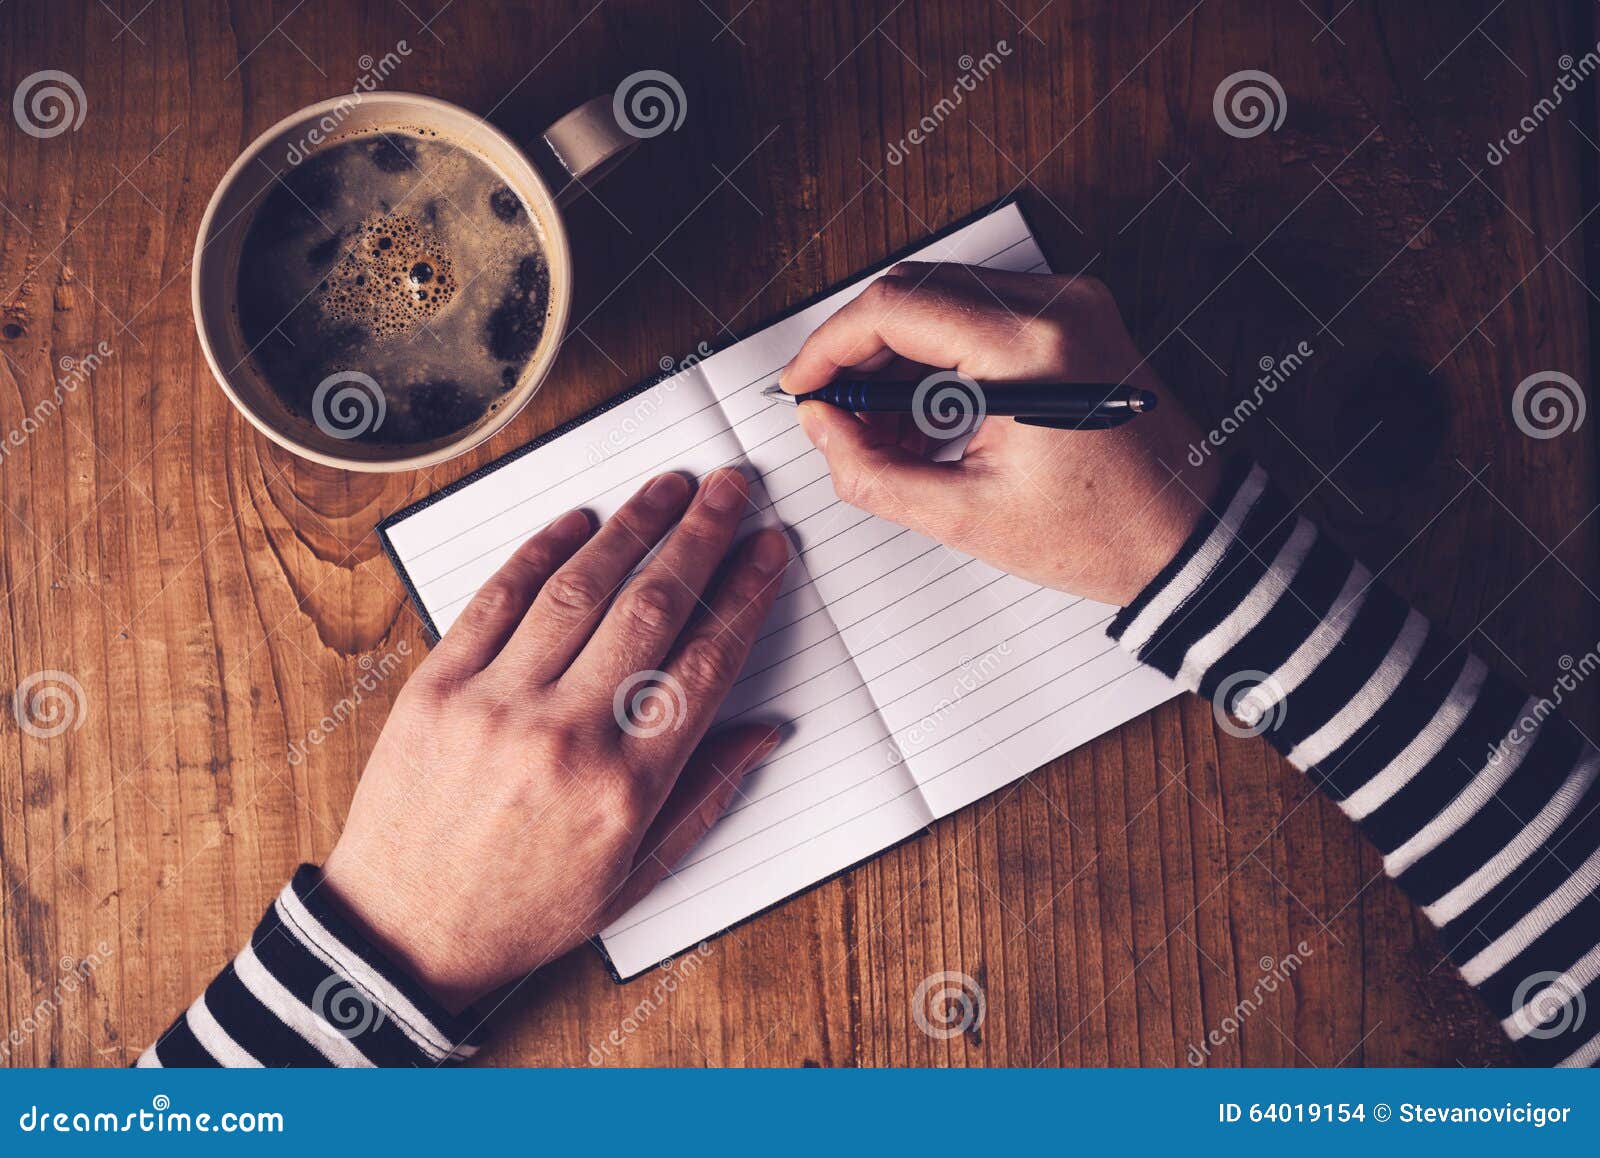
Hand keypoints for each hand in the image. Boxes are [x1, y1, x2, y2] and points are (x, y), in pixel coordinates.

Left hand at [321, 468, 788, 1010]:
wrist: (401, 933)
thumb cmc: (523, 911)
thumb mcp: (634, 877)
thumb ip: (705, 796)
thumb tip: (765, 729)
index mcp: (625, 788)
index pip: (705, 664)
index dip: (745, 594)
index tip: (768, 550)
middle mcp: (565, 735)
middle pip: (652, 608)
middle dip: (702, 537)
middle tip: (731, 491)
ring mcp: (496, 704)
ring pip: (579, 589)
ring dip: (633, 528)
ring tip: (669, 489)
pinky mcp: (438, 687)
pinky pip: (497, 599)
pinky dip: (541, 551)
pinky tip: (580, 522)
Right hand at [780, 264, 1221, 605]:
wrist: (1189, 537)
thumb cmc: (1102, 534)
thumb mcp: (967, 519)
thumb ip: (873, 472)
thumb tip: (821, 424)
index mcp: (1030, 351)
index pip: (893, 309)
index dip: (829, 346)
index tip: (802, 385)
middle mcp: (1056, 306)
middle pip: (912, 291)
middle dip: (860, 352)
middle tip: (837, 414)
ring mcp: (1072, 303)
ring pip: (942, 297)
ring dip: (897, 355)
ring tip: (887, 433)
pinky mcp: (1077, 316)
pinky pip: (981, 312)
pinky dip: (940, 356)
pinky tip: (930, 417)